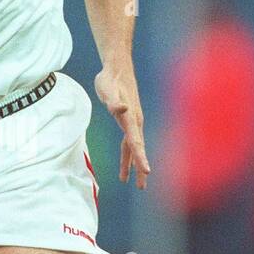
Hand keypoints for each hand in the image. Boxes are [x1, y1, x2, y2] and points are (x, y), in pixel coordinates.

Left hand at [94, 62, 149, 188]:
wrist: (117, 67)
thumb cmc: (110, 78)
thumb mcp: (107, 88)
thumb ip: (113, 101)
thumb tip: (120, 109)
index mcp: (130, 117)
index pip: (135, 141)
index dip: (140, 157)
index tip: (146, 171)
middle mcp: (135, 122)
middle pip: (138, 149)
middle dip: (140, 168)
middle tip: (142, 186)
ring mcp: (133, 122)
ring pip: (134, 148)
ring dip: (134, 165)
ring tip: (135, 184)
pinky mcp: (128, 121)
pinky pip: (130, 143)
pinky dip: (129, 156)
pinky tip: (126, 168)